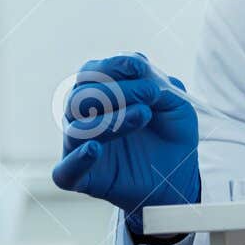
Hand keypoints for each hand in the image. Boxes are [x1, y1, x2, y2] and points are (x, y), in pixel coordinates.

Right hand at [51, 53, 199, 232]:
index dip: (112, 66)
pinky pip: (65, 172)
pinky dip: (77, 159)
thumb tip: (141, 70)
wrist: (178, 175)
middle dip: (117, 91)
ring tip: (143, 114)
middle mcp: (83, 118)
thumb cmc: (170, 134)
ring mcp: (79, 148)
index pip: (91, 73)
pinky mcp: (81, 179)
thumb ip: (158, 84)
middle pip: (80, 97)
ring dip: (110, 120)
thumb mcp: (175, 104)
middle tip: (151, 93)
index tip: (139, 66)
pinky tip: (94, 149)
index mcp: (99, 95)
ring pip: (77, 130)